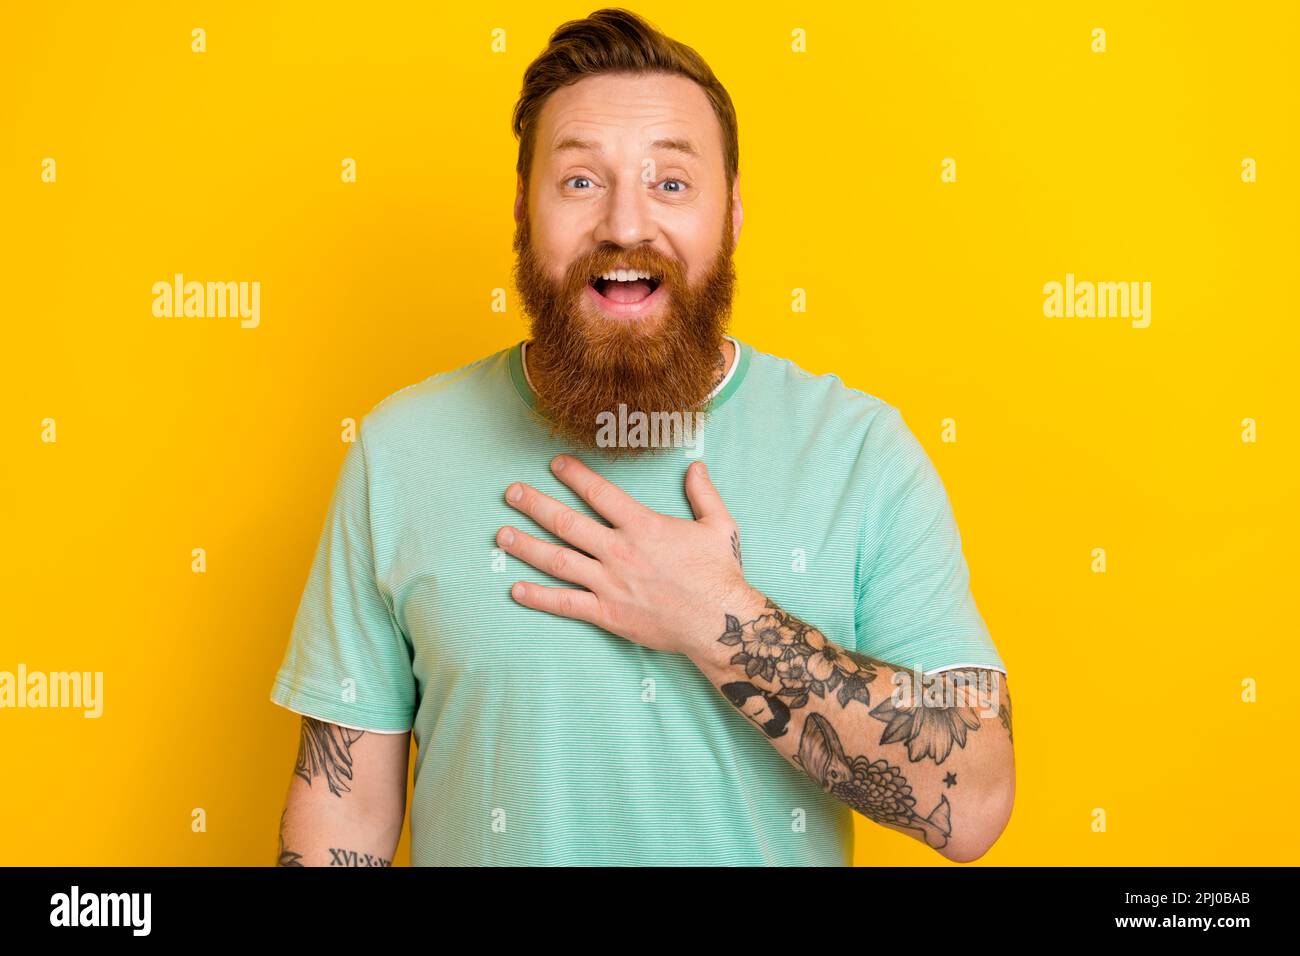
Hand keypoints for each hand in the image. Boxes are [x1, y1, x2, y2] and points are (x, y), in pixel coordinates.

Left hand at [498, 454, 755, 655]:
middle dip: (535, 505)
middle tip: (511, 492)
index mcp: (642, 526)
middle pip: (567, 523)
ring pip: (559, 561)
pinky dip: (539, 597)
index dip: (574, 475)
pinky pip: (566, 604)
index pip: (599, 493)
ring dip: (527, 547)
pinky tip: (516, 590)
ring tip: (501, 535)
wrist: (719, 622)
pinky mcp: (608, 614)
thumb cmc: (719, 574)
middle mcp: (619, 551)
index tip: (554, 463)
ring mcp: (610, 584)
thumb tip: (697, 466)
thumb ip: (703, 494)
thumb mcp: (719, 525)